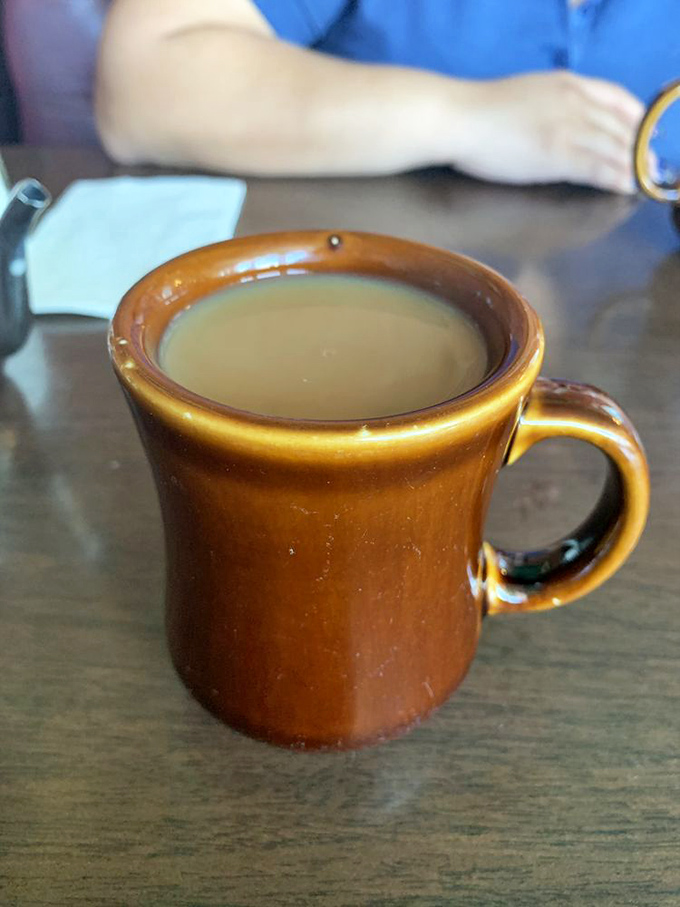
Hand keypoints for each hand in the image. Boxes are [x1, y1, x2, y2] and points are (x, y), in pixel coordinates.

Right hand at [452, 71, 644, 193]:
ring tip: (640, 181)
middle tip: (647, 166)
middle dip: (638, 147)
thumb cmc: (481, 111)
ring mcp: (568, 127)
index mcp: (568, 83)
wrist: (460, 119)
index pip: (617, 98)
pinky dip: (616, 179)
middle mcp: (575, 101)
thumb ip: (553, 104)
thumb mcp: (528, 93)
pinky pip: (598, 168)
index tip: (640, 136)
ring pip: (614, 148)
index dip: (635, 119)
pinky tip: (625, 188)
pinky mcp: (558, 154)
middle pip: (621, 126)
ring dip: (632, 166)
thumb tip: (564, 124)